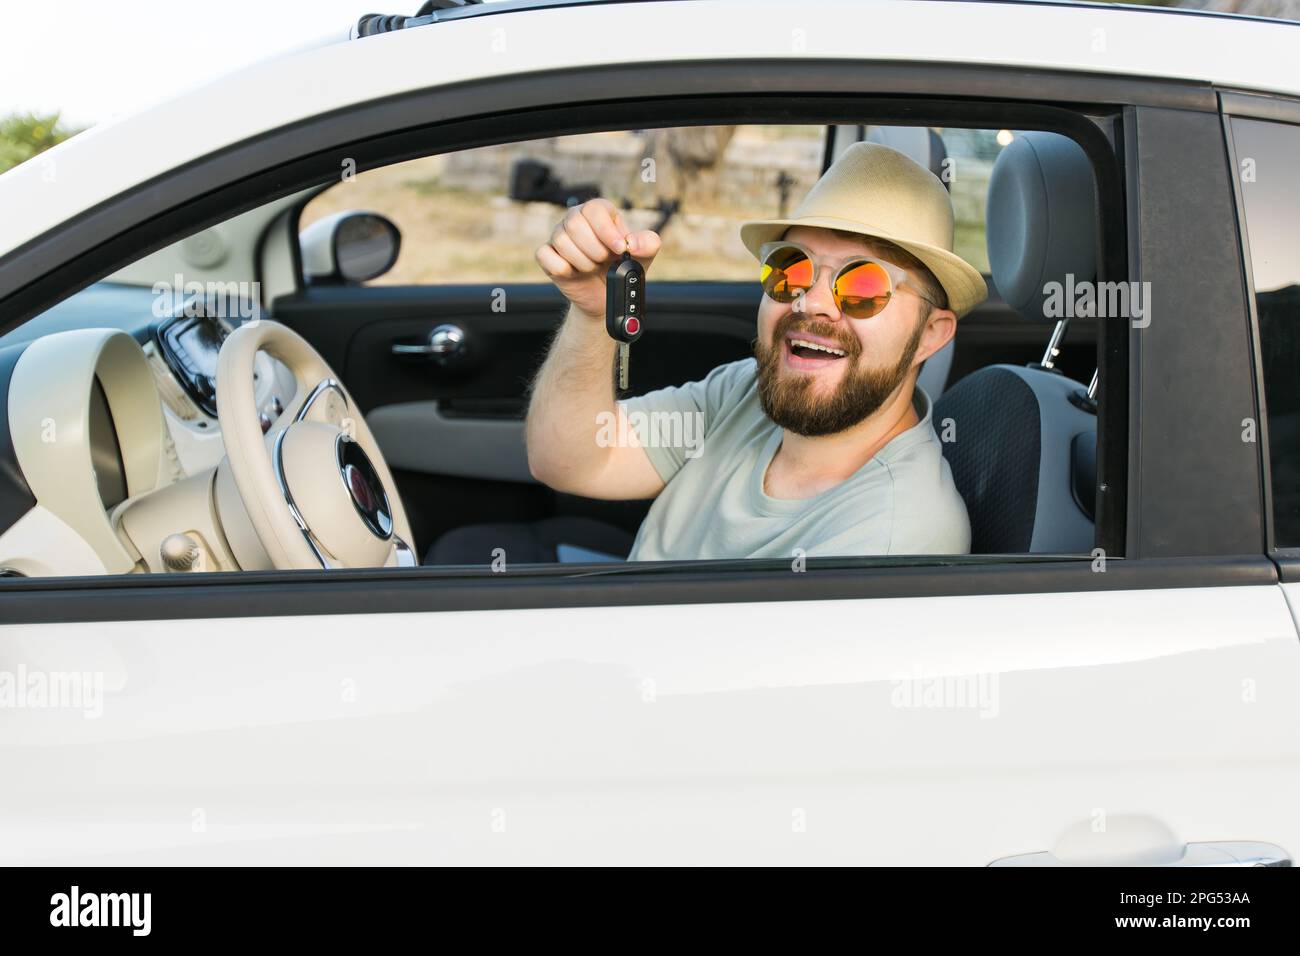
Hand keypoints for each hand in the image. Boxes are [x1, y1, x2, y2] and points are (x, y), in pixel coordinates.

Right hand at [535, 198, 660, 320]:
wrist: (606, 294)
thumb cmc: (622, 268)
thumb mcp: (644, 256)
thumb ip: (648, 243)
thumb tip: (633, 243)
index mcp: (598, 212)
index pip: (594, 208)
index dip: (606, 230)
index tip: (620, 249)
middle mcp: (575, 219)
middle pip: (574, 223)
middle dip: (595, 250)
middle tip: (605, 262)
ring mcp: (558, 237)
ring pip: (561, 241)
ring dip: (583, 262)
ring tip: (593, 267)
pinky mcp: (547, 255)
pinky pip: (546, 256)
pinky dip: (564, 269)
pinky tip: (575, 272)